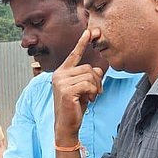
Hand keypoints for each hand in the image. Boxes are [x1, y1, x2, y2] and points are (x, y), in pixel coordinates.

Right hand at [51, 28, 103, 144]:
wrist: (66, 125)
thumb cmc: (74, 107)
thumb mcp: (84, 90)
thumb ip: (89, 77)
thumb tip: (99, 70)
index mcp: (61, 73)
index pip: (74, 55)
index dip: (82, 43)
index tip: (89, 32)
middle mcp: (59, 75)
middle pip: (88, 68)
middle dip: (96, 81)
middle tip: (96, 93)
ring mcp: (61, 82)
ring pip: (89, 76)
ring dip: (95, 88)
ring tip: (91, 97)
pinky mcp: (66, 91)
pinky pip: (88, 85)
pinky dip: (93, 93)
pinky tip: (89, 101)